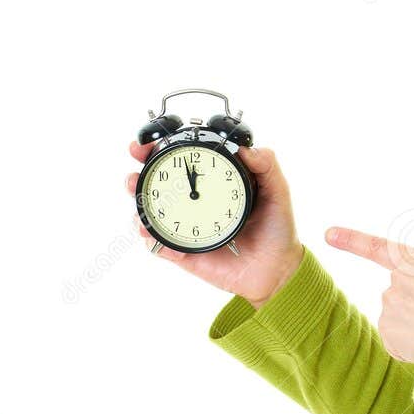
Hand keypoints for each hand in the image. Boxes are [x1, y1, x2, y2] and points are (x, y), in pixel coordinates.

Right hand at [126, 139, 303, 307]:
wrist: (278, 270)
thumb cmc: (277, 229)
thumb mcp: (278, 192)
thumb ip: (267, 166)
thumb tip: (247, 149)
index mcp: (214, 184)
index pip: (182, 161)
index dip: (162, 149)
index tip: (149, 143)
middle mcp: (196, 204)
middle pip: (158, 185)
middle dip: (139, 174)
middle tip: (135, 170)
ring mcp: (188, 228)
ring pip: (152, 214)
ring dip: (139, 205)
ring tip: (139, 199)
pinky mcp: (185, 254)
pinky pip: (161, 246)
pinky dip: (153, 240)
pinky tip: (154, 234)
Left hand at [325, 226, 413, 367]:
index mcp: (412, 261)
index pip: (375, 247)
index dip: (351, 240)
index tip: (328, 234)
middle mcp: (394, 284)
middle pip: (401, 289)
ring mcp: (388, 310)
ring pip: (399, 313)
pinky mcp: (387, 336)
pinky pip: (398, 336)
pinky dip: (413, 341)